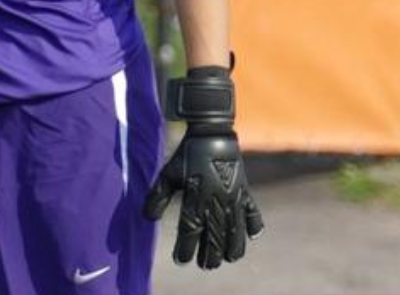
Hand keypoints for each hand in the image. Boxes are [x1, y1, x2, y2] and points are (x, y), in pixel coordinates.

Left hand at [144, 65, 263, 267]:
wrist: (211, 133)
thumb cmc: (186, 155)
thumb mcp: (168, 174)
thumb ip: (157, 197)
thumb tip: (147, 219)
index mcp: (196, 196)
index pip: (190, 229)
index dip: (186, 247)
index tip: (182, 260)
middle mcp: (216, 199)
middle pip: (215, 235)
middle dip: (210, 253)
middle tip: (206, 266)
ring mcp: (233, 196)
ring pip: (236, 229)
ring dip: (232, 246)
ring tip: (229, 259)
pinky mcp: (244, 191)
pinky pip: (252, 212)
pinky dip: (253, 225)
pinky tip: (252, 237)